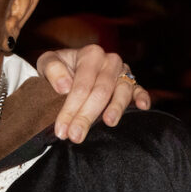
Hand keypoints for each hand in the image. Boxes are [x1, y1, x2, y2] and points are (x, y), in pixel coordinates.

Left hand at [35, 44, 150, 142]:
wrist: (69, 70)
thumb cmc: (58, 69)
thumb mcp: (47, 63)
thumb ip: (52, 69)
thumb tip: (64, 86)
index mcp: (90, 55)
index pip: (81, 86)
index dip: (71, 108)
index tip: (61, 130)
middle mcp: (109, 61)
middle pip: (100, 92)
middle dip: (87, 116)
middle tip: (75, 136)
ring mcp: (122, 72)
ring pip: (122, 91)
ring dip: (115, 109)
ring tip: (108, 123)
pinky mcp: (132, 83)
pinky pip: (139, 89)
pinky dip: (143, 97)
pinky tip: (143, 106)